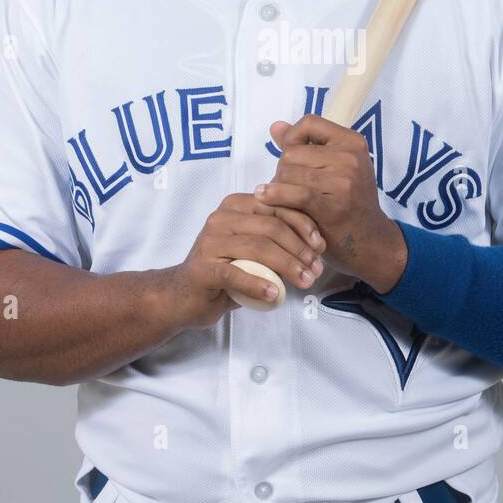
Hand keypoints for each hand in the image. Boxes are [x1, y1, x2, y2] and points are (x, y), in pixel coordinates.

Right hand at [170, 191, 326, 326]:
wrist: (181, 297)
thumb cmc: (224, 273)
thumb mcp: (252, 250)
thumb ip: (276, 240)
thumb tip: (317, 247)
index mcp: (235, 205)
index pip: (277, 206)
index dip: (304, 225)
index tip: (321, 246)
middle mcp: (221, 217)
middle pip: (271, 226)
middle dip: (300, 248)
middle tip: (317, 270)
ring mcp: (210, 241)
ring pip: (259, 247)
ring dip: (288, 266)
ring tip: (305, 282)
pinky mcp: (202, 268)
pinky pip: (236, 273)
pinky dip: (259, 284)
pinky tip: (275, 294)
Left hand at [256, 116, 408, 294]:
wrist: (371, 242)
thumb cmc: (350, 203)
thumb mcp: (336, 168)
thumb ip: (304, 145)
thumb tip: (275, 127)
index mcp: (352, 142)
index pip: (309, 123)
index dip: (292, 137)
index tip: (289, 155)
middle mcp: (350, 158)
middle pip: (292, 152)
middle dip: (282, 169)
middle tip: (288, 187)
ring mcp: (344, 182)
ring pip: (287, 172)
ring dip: (278, 186)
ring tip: (285, 199)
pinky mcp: (333, 207)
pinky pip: (294, 193)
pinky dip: (275, 195)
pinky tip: (263, 197)